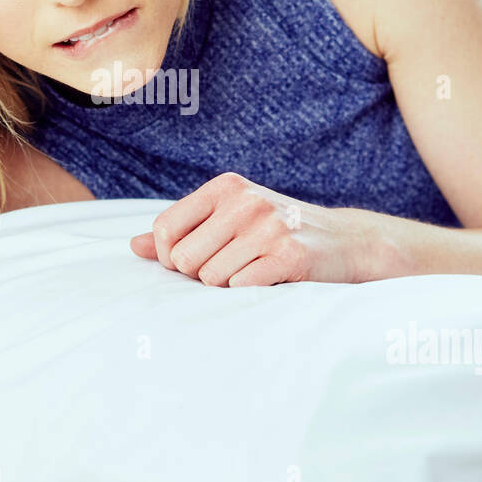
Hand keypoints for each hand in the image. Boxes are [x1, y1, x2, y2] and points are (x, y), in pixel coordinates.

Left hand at [128, 172, 380, 285]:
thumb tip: (134, 247)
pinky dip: (249, 293)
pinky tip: (269, 280)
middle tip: (230, 269)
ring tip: (255, 271)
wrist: (347, 242)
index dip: (170, 258)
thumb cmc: (278, 232)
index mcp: (225, 187)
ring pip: (211, 279)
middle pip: (185, 260)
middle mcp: (244, 201)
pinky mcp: (289, 254)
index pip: (166, 229)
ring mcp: (268, 226)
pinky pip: (240, 288)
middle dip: (200, 276)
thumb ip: (183, 231)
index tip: (191, 265)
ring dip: (228, 286)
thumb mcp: (230, 220)